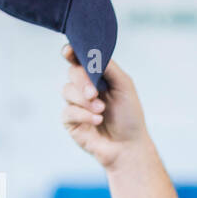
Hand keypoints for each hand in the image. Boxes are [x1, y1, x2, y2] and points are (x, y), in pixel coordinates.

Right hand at [59, 44, 148, 169]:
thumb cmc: (129, 116)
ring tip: (101, 110)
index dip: (71, 53)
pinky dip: (84, 115)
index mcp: (96, 77)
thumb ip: (109, 67)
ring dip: (85, 101)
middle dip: (82, 81)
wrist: (129, 146)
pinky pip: (68, 111)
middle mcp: (84, 88)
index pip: (78, 60)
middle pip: (71, 73)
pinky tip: (98, 121)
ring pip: (67, 91)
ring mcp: (75, 104)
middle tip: (95, 93)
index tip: (69, 51)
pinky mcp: (70, 121)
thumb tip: (92, 51)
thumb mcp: (124, 86)